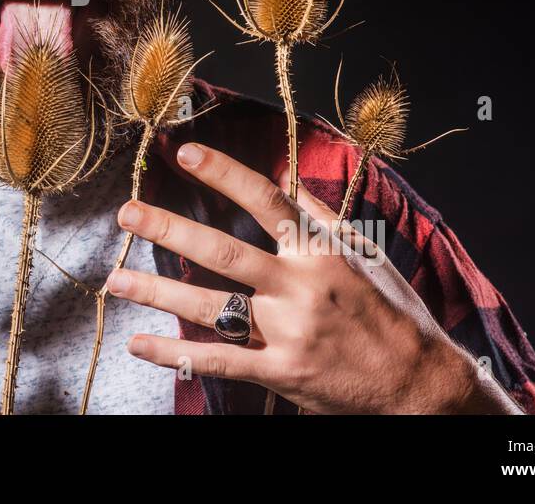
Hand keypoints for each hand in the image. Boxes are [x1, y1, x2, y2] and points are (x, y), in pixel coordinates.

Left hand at [107, 141, 520, 413]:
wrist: (420, 382)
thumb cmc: (392, 312)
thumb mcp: (364, 254)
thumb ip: (319, 215)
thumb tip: (286, 174)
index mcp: (321, 252)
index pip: (265, 200)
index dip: (223, 173)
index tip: (184, 152)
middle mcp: (300, 287)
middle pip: (223, 251)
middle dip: (170, 230)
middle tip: (127, 214)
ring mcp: (288, 332)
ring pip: (210, 307)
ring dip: (156, 293)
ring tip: (114, 279)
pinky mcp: (281, 372)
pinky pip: (217, 360)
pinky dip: (174, 354)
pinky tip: (139, 344)